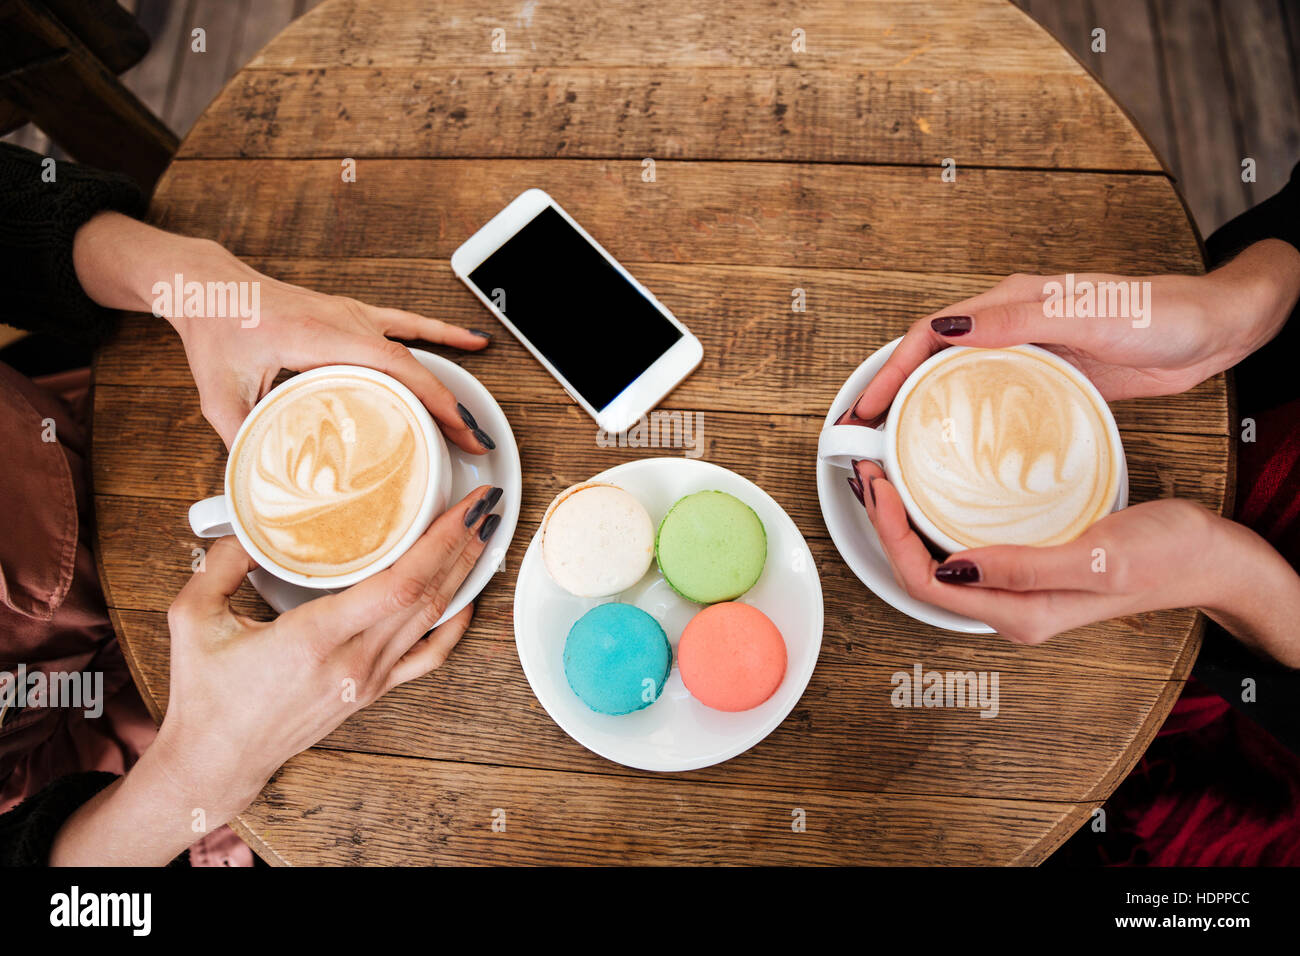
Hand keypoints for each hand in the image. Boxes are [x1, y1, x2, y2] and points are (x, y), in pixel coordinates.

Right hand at [49, 485, 502, 864]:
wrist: (216, 762)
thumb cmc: (205, 694)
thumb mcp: (191, 618)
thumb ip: (220, 564)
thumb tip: (250, 525)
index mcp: (313, 638)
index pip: (397, 587)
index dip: (439, 543)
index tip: (462, 508)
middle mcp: (352, 661)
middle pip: (428, 596)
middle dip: (462, 546)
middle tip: (484, 504)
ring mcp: (367, 679)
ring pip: (432, 620)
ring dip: (462, 574)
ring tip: (480, 535)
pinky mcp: (372, 691)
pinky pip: (427, 657)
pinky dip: (454, 625)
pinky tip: (466, 598)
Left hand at [73, 212, 493, 450]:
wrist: (210, 286)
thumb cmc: (216, 329)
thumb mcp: (220, 394)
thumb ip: (243, 439)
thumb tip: (261, 484)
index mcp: (319, 337)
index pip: (393, 367)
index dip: (432, 398)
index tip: (457, 428)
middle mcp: (344, 321)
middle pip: (414, 365)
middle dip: (449, 407)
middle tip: (473, 444)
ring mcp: (352, 315)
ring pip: (415, 349)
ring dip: (447, 383)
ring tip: (471, 419)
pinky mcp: (352, 314)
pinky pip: (407, 324)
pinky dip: (441, 334)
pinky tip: (471, 342)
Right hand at [845, 239, 1299, 422]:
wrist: (1216, 331)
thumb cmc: (1160, 314)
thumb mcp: (1085, 313)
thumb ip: (1018, 319)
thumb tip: (948, 329)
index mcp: (1010, 303)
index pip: (930, 335)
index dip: (891, 371)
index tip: (865, 408)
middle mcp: (1011, 325)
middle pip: (932, 360)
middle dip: (891, 394)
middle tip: (863, 437)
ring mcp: (1029, 354)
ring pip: (957, 382)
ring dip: (922, 411)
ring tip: (894, 448)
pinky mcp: (1049, 380)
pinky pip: (993, 402)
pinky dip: (965, 423)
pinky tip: (958, 451)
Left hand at [852, 460, 1299, 665]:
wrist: (1212, 558)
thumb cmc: (1167, 555)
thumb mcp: (1098, 557)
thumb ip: (1025, 568)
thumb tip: (954, 565)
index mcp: (1021, 614)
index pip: (926, 584)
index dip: (891, 537)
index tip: (880, 488)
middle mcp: (1011, 608)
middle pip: (921, 574)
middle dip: (886, 526)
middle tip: (871, 471)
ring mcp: (1017, 589)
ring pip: (938, 561)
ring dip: (905, 520)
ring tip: (887, 474)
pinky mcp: (1027, 567)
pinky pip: (963, 546)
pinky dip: (935, 516)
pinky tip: (931, 485)